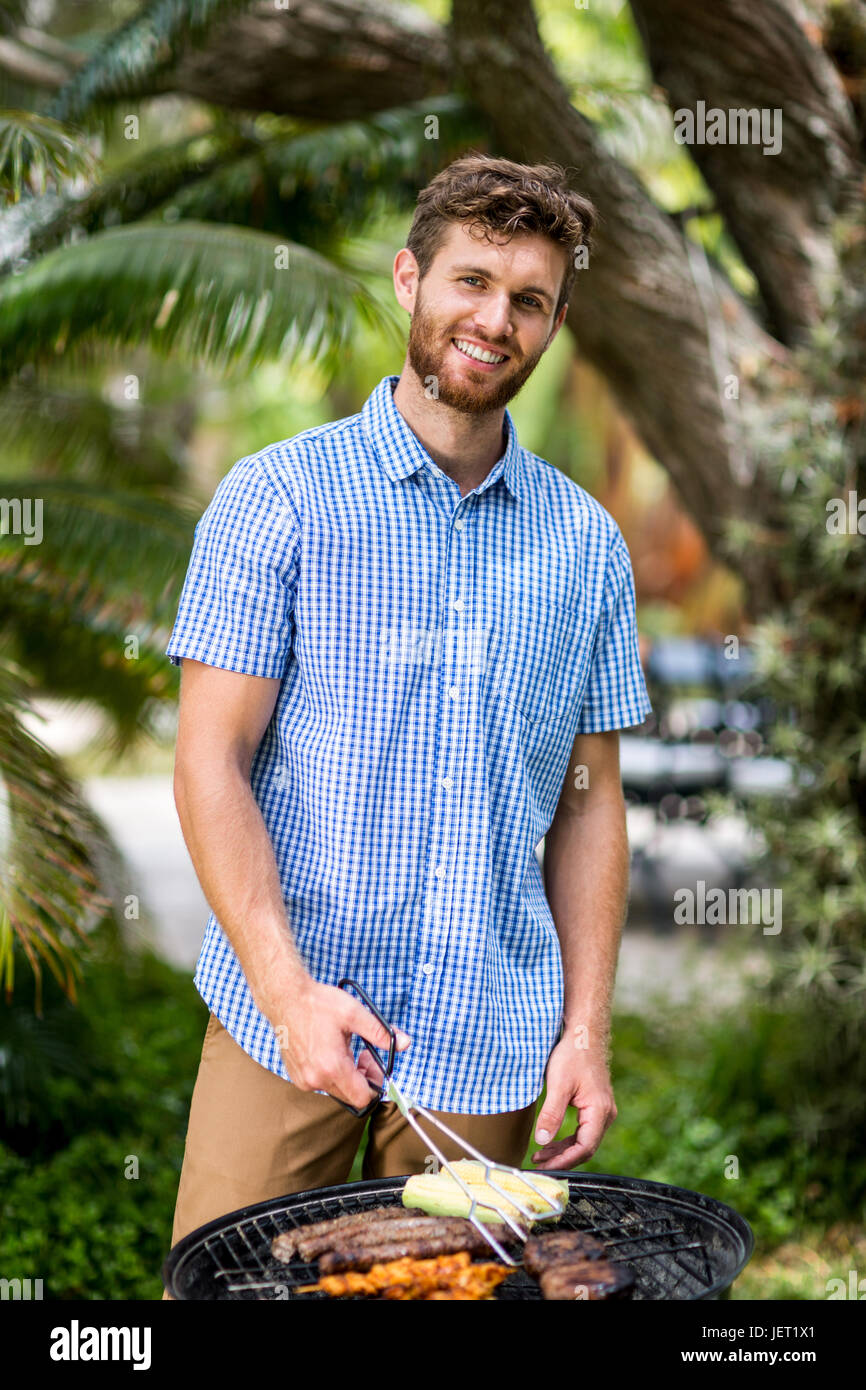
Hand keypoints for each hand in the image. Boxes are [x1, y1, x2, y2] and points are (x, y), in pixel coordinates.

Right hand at [267, 977, 409, 1110]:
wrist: (285, 998)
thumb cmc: (317, 1004)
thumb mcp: (354, 1014)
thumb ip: (381, 1032)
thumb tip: (405, 1043)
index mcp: (332, 1067)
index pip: (363, 1098)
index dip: (375, 1084)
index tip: (374, 1063)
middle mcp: (315, 1079)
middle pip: (351, 1096)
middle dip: (362, 1079)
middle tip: (363, 1054)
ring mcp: (304, 1080)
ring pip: (336, 1090)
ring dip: (347, 1075)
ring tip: (344, 1048)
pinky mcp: (297, 1076)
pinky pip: (321, 1084)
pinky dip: (331, 1073)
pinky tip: (330, 1051)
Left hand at [531, 1036, 616, 1169]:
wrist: (583, 1034)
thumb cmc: (573, 1055)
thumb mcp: (558, 1084)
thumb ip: (551, 1114)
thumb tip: (542, 1141)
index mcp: (600, 1111)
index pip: (584, 1148)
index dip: (564, 1161)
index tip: (544, 1167)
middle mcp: (606, 1114)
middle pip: (585, 1148)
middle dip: (561, 1159)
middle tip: (538, 1164)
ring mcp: (602, 1111)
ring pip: (584, 1141)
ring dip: (563, 1150)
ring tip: (540, 1155)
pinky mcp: (595, 1107)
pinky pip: (583, 1131)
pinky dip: (567, 1139)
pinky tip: (550, 1141)